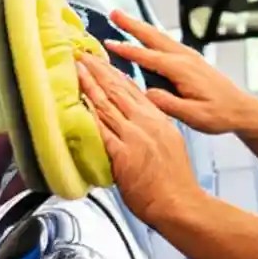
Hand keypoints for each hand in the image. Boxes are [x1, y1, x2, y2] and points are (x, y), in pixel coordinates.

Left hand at [76, 53, 204, 224]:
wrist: (180, 204)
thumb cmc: (173, 182)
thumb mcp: (169, 145)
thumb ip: (153, 130)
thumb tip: (136, 123)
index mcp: (159, 120)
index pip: (134, 90)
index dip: (115, 74)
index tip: (102, 61)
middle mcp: (148, 123)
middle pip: (118, 90)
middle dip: (99, 70)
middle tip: (82, 54)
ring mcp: (135, 137)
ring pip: (108, 104)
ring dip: (90, 83)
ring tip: (77, 68)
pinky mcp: (123, 153)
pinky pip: (102, 129)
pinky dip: (90, 112)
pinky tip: (79, 100)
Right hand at [104, 10, 257, 134]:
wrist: (242, 110)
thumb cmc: (219, 115)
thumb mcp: (193, 116)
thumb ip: (168, 104)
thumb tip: (145, 93)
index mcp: (182, 69)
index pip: (148, 56)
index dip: (126, 50)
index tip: (108, 42)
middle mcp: (185, 58)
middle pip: (153, 36)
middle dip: (132, 25)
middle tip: (113, 13)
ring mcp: (190, 56)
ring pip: (160, 37)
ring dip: (140, 27)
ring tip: (122, 19)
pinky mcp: (192, 60)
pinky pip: (167, 43)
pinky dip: (152, 36)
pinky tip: (145, 36)